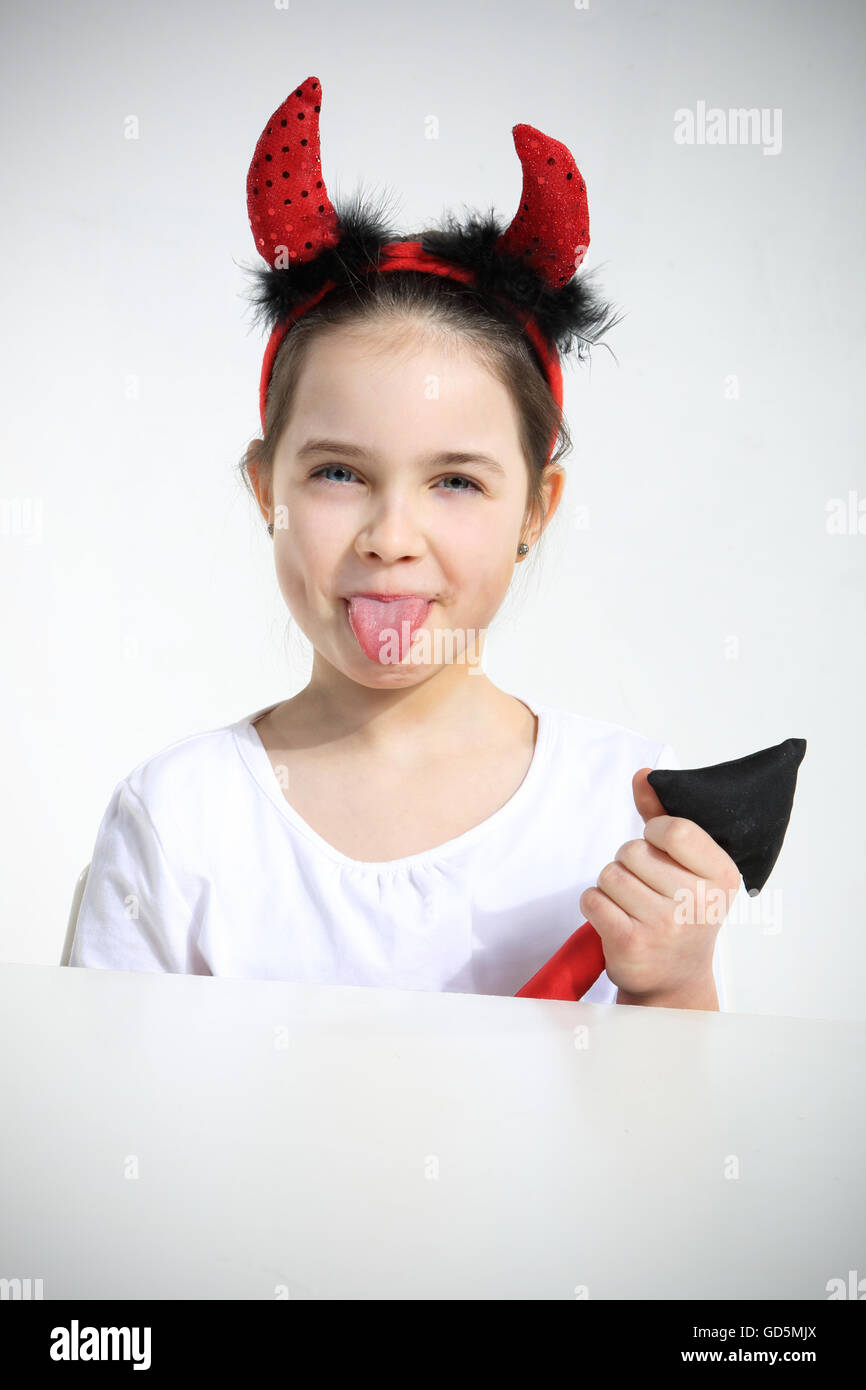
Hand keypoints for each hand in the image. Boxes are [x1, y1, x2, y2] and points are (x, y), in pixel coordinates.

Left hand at [578, 768, 739, 999]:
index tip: (659, 850)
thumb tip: (643, 776)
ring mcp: (666, 925)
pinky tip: (613, 918)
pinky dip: (594, 904)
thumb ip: (663, 818)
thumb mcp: (687, 868)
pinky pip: (592, 899)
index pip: (676, 829)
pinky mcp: (631, 943)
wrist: (674, 980)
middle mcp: (699, 902)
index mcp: (722, 876)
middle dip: (628, 863)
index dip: (655, 833)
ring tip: (630, 904)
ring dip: (611, 885)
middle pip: (634, 851)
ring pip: (610, 874)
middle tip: (645, 887)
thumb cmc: (678, 912)